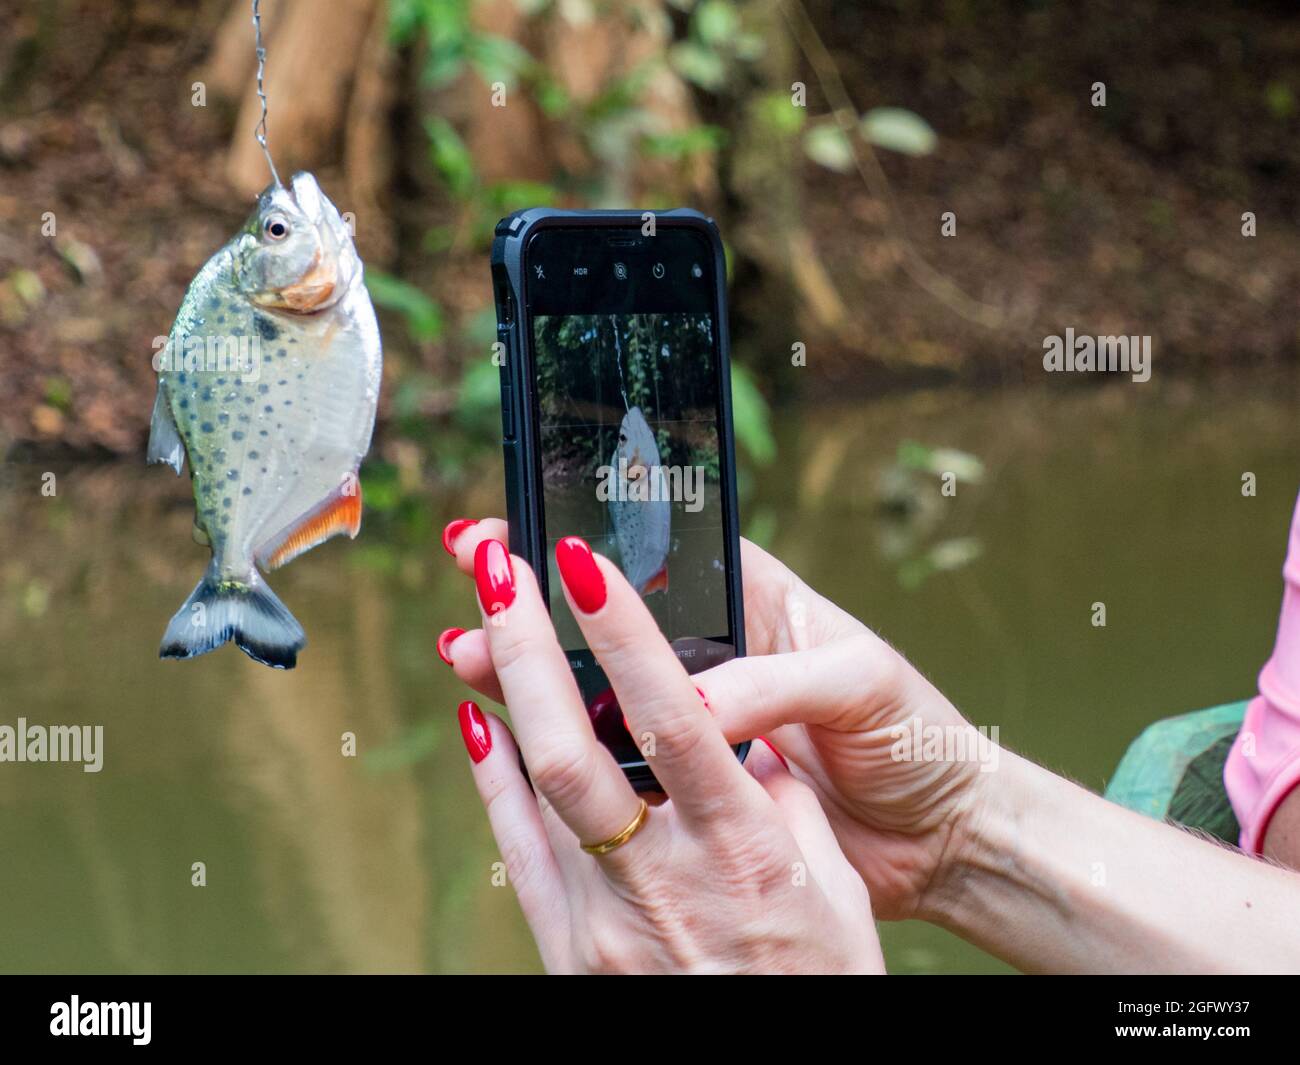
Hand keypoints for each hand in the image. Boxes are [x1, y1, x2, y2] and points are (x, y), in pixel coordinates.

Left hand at [447, 531, 883, 972]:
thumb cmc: (819, 978)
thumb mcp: (825, 880)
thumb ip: (768, 793)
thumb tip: (718, 727)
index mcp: (745, 851)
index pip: (675, 717)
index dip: (625, 633)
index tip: (585, 562)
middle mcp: (665, 882)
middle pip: (571, 744)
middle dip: (527, 641)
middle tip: (496, 563)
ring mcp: (604, 924)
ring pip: (530, 790)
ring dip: (503, 695)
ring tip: (479, 625)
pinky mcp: (567, 952)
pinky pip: (516, 850)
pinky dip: (494, 779)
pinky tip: (479, 723)